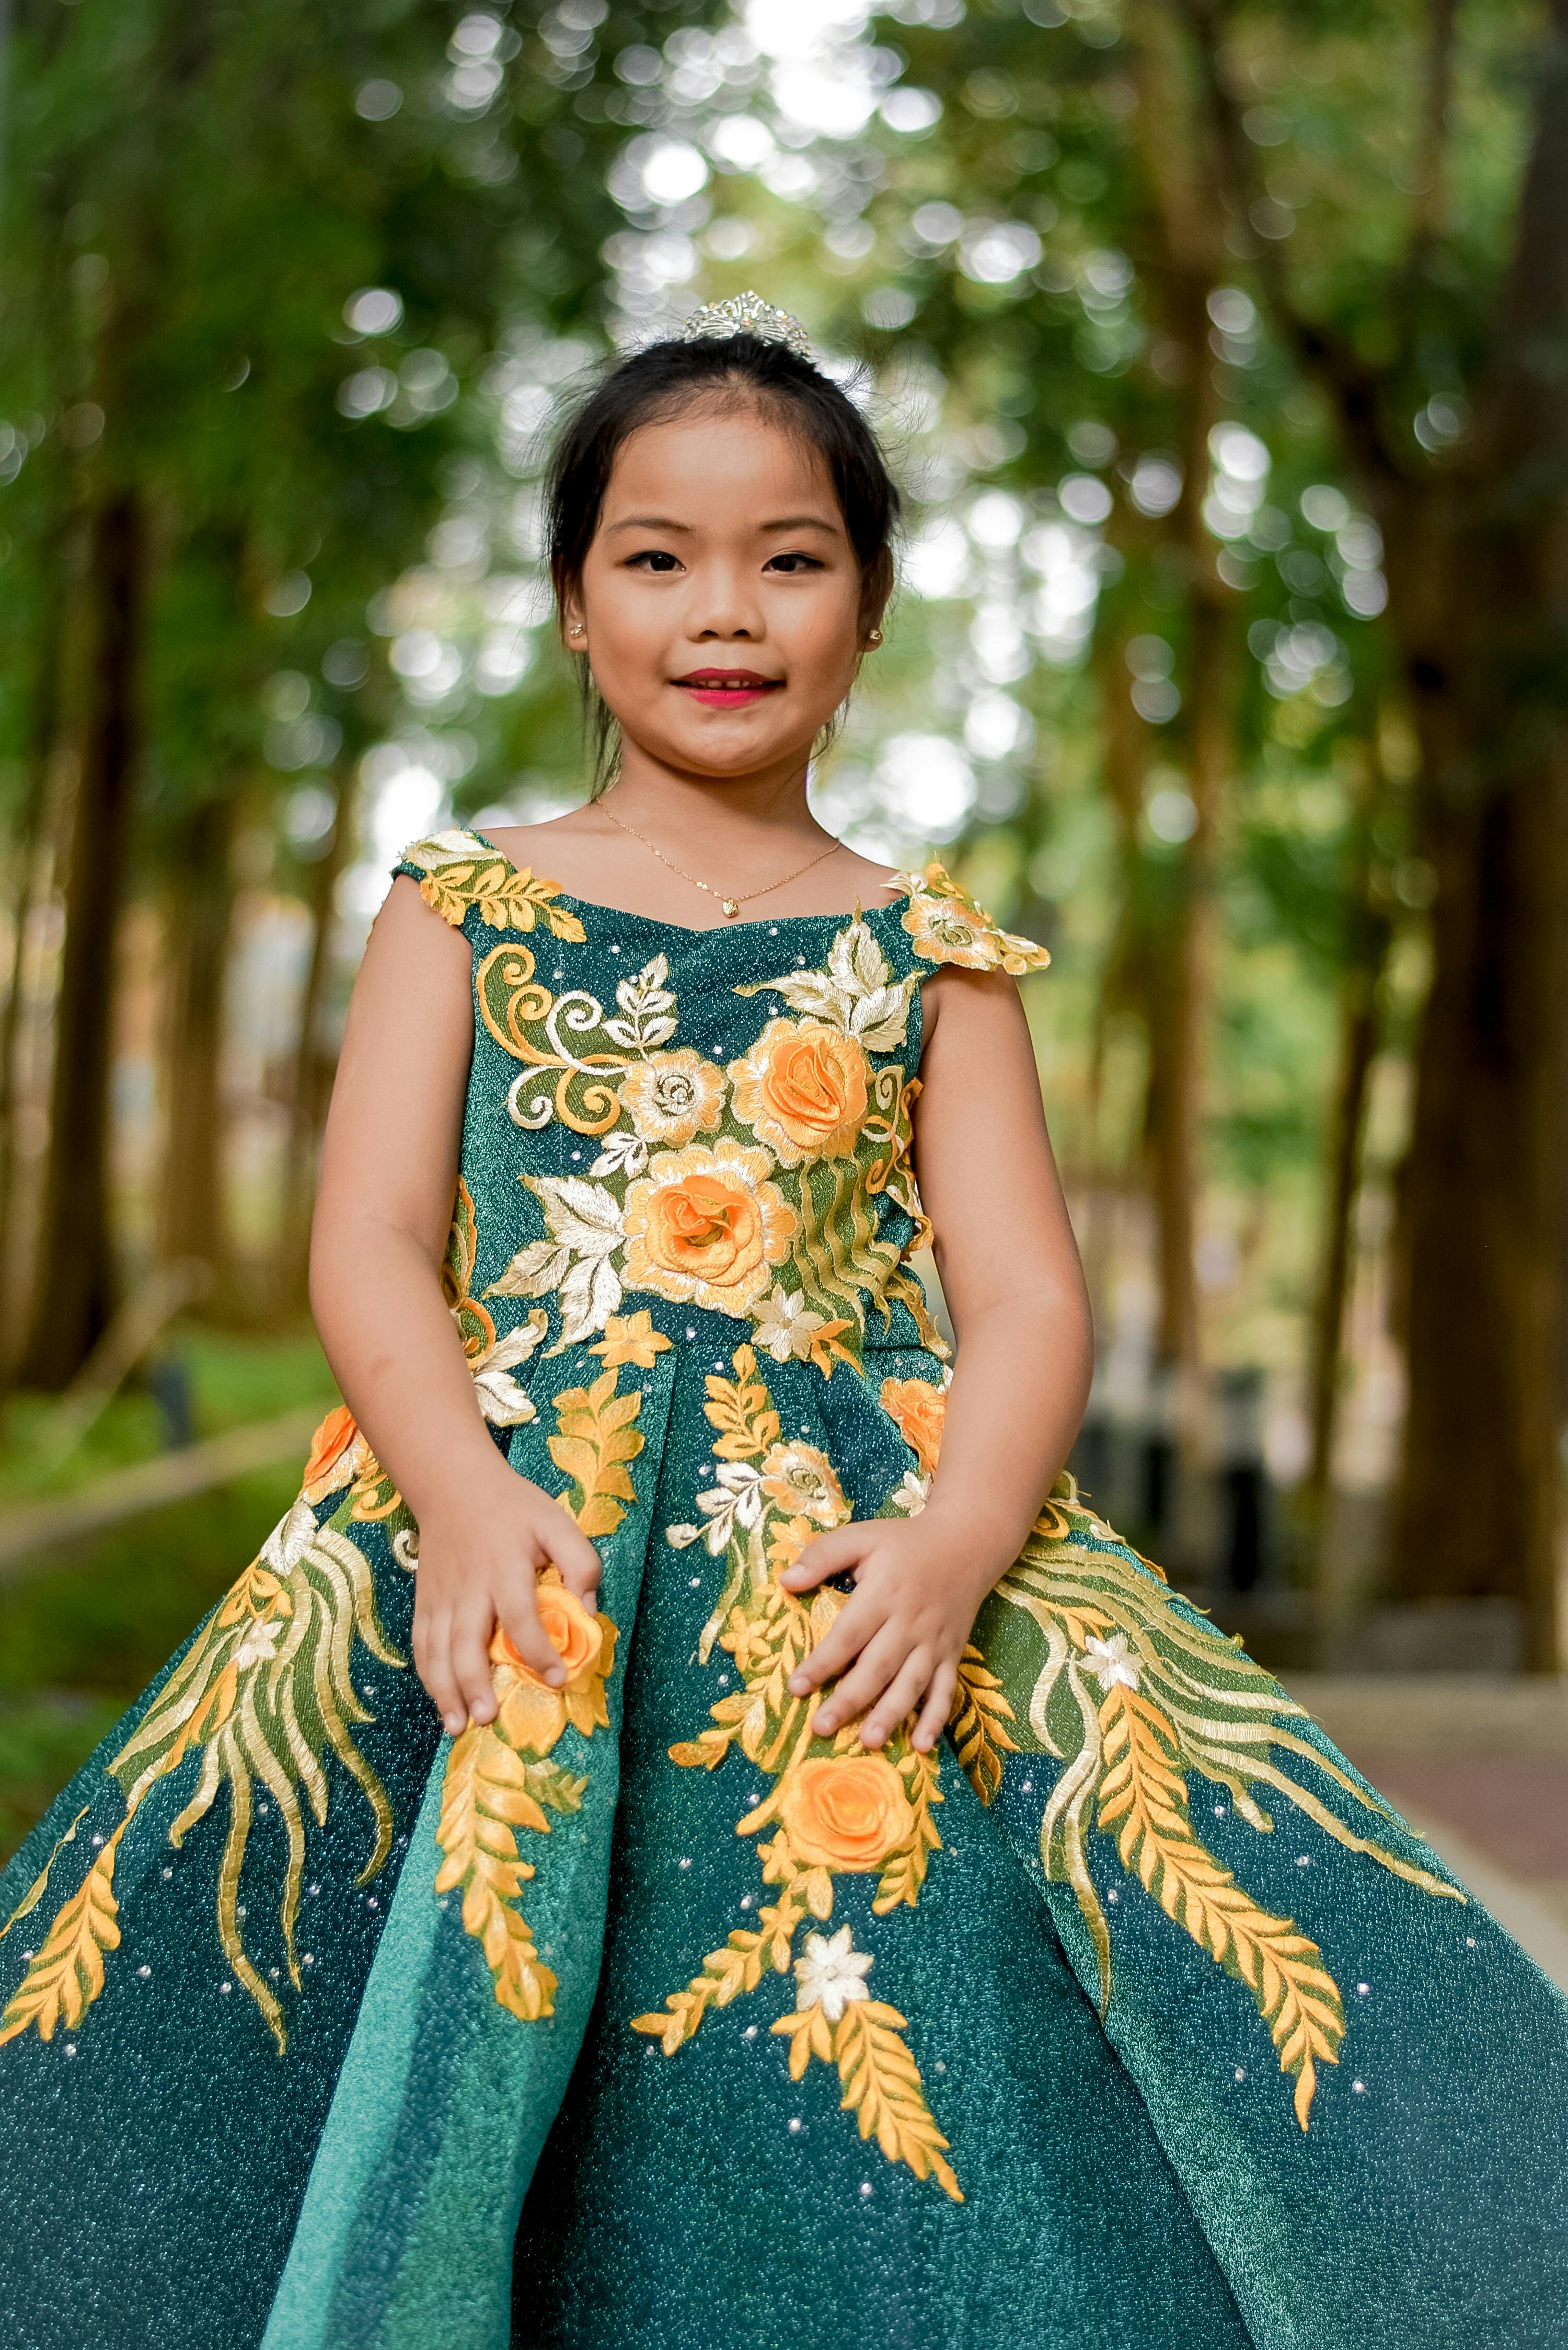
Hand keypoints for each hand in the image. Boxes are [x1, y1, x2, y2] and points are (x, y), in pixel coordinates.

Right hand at [411, 1456, 601, 1735]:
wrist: (454, 1485)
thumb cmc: (513, 1508)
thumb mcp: (557, 1522)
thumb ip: (580, 1562)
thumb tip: (586, 1610)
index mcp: (505, 1567)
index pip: (520, 1615)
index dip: (538, 1649)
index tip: (557, 1677)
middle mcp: (469, 1587)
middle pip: (466, 1641)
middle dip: (475, 1683)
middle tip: (488, 1718)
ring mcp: (441, 1597)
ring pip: (438, 1650)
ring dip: (446, 1691)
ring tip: (459, 1726)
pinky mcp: (425, 1602)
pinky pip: (422, 1644)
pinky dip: (428, 1676)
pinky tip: (442, 1703)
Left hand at [778, 1509, 996, 1753]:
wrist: (966, 1543)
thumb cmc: (903, 1543)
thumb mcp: (862, 1537)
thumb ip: (823, 1555)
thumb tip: (786, 1581)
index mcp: (883, 1593)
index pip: (849, 1634)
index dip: (823, 1662)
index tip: (797, 1686)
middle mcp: (910, 1623)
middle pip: (877, 1666)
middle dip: (850, 1699)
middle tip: (821, 1727)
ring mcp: (934, 1642)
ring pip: (911, 1684)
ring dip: (891, 1714)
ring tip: (869, 1741)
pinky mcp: (952, 1654)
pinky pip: (946, 1690)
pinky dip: (936, 1718)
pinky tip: (922, 1745)